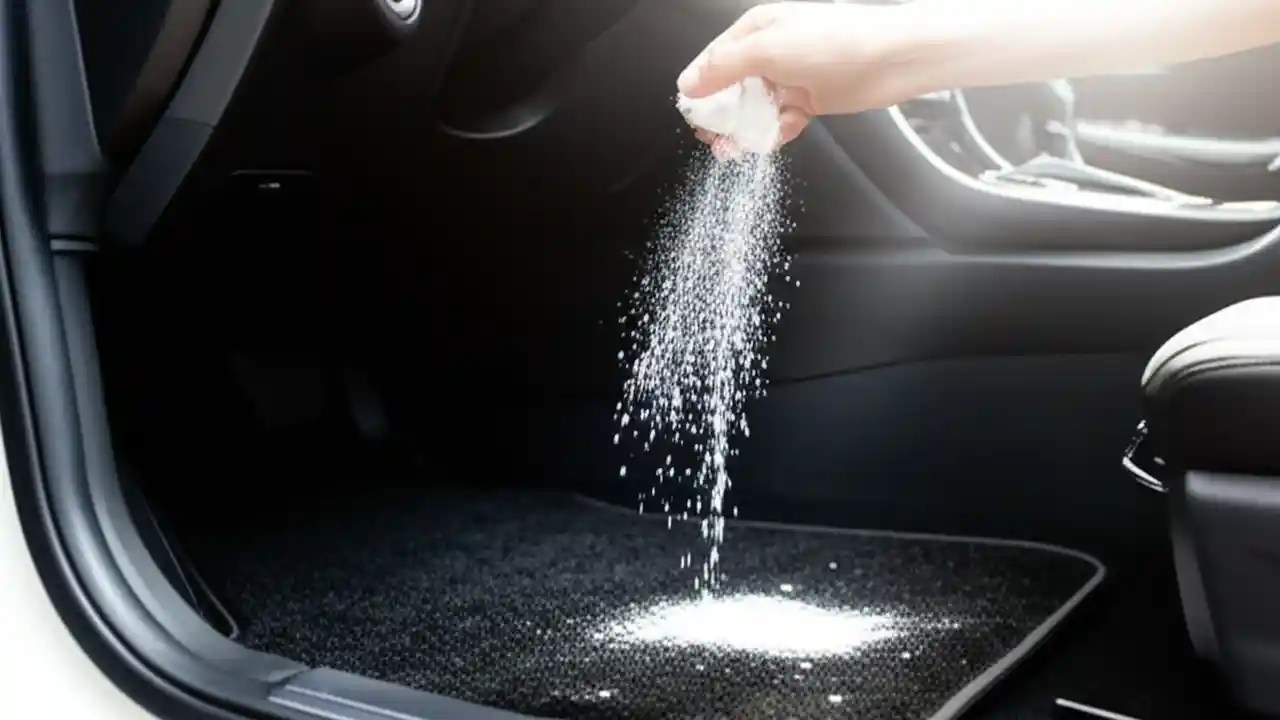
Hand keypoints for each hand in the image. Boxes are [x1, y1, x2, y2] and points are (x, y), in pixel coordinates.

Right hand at [677, 2, 918, 151]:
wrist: (891, 60)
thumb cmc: (835, 42)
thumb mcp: (766, 50)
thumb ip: (723, 68)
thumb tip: (688, 84)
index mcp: (757, 29)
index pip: (715, 60)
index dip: (701, 88)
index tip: (692, 115)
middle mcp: (771, 51)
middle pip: (732, 88)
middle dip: (721, 115)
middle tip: (712, 138)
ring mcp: (790, 77)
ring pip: (755, 109)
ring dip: (744, 130)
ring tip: (734, 150)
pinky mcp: (809, 100)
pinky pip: (780, 122)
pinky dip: (773, 134)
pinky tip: (769, 143)